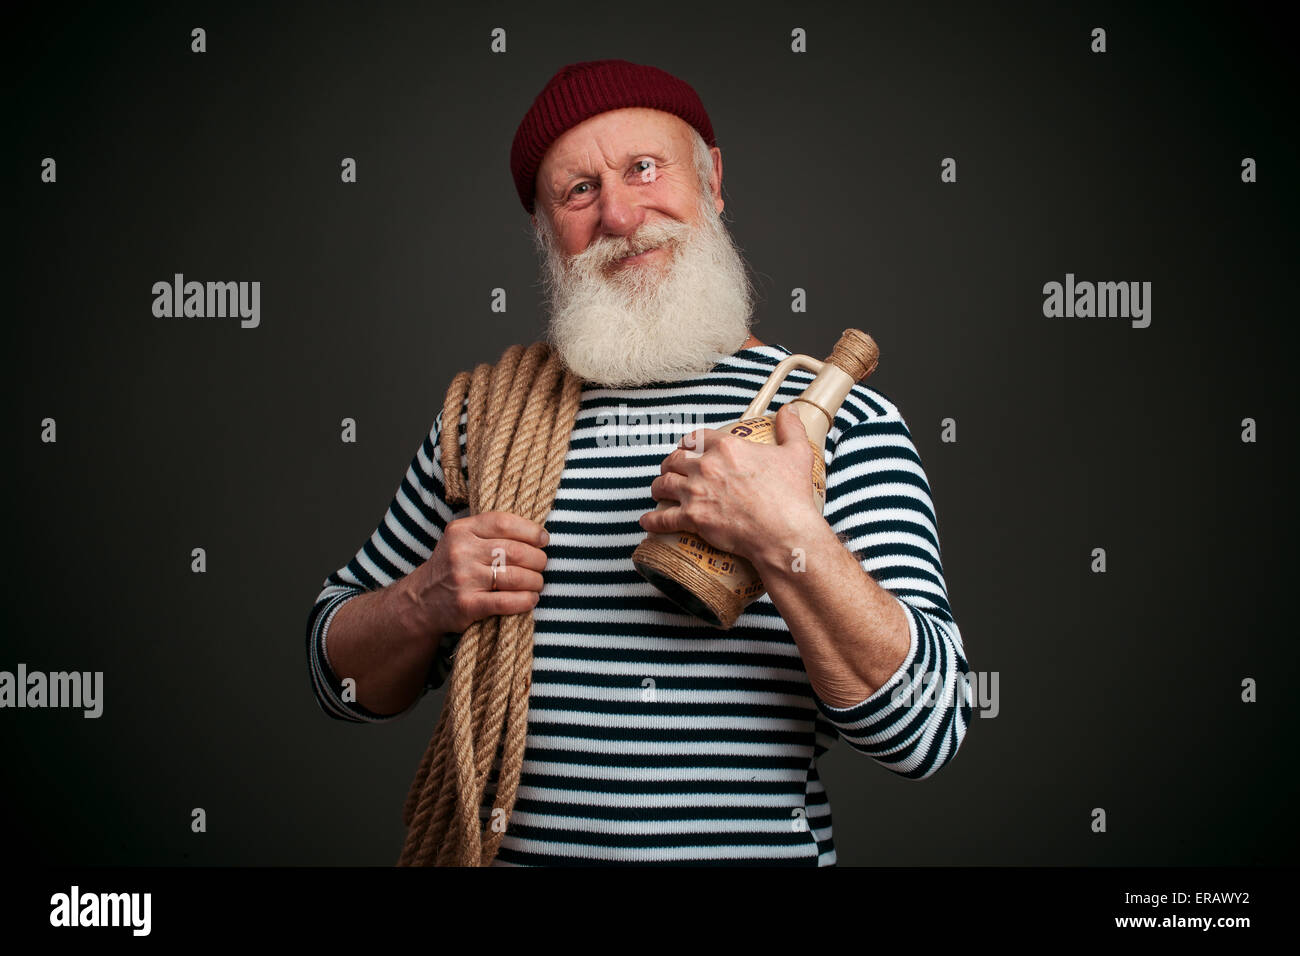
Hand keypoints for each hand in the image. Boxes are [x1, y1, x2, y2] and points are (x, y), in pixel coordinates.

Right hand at [410, 511, 548, 633]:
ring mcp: (463, 579)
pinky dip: (525, 601)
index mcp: (461, 530)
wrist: (420, 601)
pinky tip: (530, 599)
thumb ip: (490, 532)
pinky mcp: (467, 605)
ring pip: (515, 576)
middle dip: (537, 559)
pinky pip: (506, 602)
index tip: (543, 539)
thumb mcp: (461, 540)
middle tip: (542, 565)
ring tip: (537, 583)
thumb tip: (536, 534)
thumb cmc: (451, 567)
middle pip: (514, 551)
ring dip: (535, 581)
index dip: (530, 530)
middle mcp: (461, 552)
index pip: (504, 523)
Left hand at [638, 403, 821, 560]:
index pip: (697, 438)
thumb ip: (791, 429)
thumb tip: (791, 410)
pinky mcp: (692, 518)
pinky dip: (652, 521)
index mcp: (727, 447)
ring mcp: (697, 492)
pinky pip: (663, 518)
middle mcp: (707, 466)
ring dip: (657, 487)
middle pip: (675, 460)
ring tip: (657, 491)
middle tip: (669, 470)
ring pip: (664, 484)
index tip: (684, 447)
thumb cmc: (790, 496)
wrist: (783, 532)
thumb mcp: (796, 454)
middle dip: (669, 464)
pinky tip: (646, 521)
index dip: (687, 442)